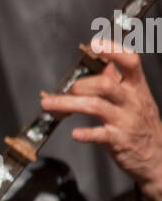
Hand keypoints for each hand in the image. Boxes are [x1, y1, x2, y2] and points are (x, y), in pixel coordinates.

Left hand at [40, 40, 161, 200]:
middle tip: (68, 88)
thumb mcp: (136, 98)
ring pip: (96, 106)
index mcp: (137, 87)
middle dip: (81, 83)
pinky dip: (85, 134)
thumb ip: (120, 81)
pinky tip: (74, 133)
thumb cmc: (142, 124)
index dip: (113, 50)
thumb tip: (105, 64)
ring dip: (68, 103)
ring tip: (49, 104)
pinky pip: (100, 135)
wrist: (157, 157)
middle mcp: (132, 101)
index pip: (131, 62)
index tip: (95, 44)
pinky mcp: (118, 140)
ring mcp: (125, 121)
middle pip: (106, 84)